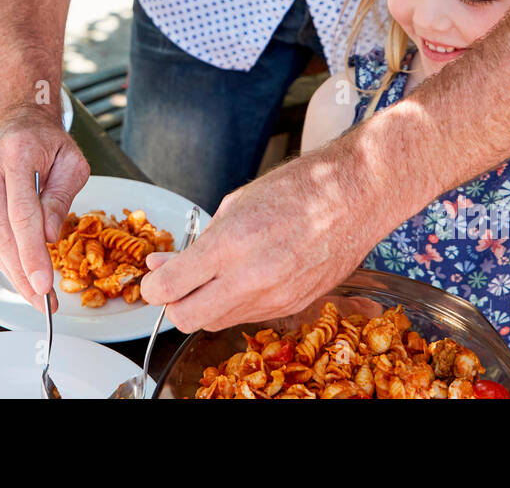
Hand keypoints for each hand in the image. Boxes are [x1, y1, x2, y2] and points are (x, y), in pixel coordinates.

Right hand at [0, 104, 88, 312]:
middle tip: (42, 301)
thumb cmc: (49, 143)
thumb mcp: (72, 163)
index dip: (32, 253)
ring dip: (12, 271)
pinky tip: (20, 273)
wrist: (17, 122)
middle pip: (1, 232)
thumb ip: (61, 197)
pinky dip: (2, 257)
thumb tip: (49, 236)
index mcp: (16, 153)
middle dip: (22, 272)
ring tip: (36, 297)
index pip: (22, 213)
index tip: (44, 284)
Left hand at [140, 140, 384, 330]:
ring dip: (205, 304)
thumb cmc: (298, 188)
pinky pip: (249, 316)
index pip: (170, 287)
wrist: (356, 196)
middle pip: (186, 318)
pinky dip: (236, 303)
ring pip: (217, 322)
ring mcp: (275, 297)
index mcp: (231, 244)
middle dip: (172, 305)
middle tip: (175, 284)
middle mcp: (252, 278)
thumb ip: (199, 241)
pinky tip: (244, 276)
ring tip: (214, 274)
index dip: (152, 286)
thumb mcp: (235, 204)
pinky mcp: (294, 306)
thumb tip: (164, 264)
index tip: (153, 277)